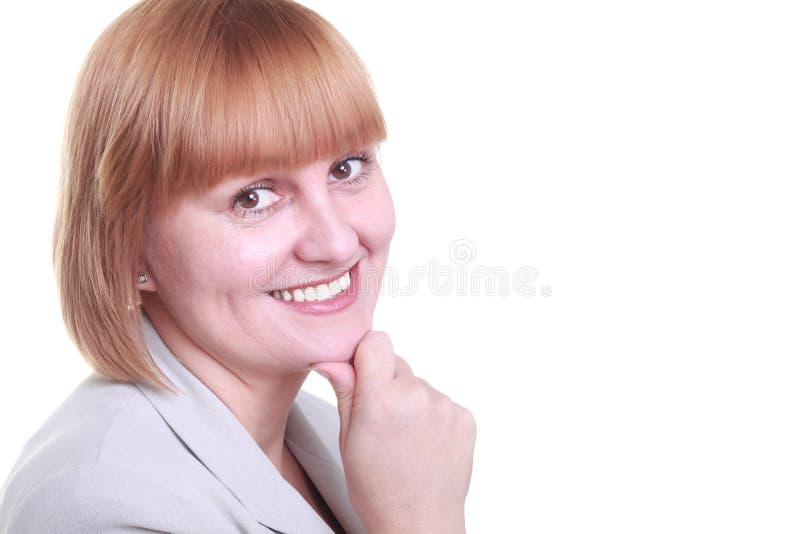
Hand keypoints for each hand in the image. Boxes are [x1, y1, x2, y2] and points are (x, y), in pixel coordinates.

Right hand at [311, 331, 475, 533]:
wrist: (418, 522)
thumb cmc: (378, 488)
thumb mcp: (348, 439)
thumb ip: (345, 391)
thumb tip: (330, 358)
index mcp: (381, 400)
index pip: (376, 341)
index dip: (366, 355)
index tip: (362, 374)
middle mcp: (416, 397)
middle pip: (397, 363)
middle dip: (386, 383)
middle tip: (381, 421)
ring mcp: (444, 406)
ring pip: (419, 384)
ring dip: (410, 401)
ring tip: (404, 439)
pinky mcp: (465, 417)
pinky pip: (441, 401)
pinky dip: (432, 415)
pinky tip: (423, 443)